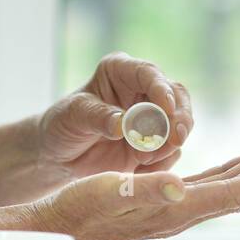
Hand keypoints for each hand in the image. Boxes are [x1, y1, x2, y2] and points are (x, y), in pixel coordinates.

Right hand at [29, 145, 239, 239]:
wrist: (54, 229)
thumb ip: (147, 189)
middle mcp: (176, 213)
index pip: (226, 195)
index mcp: (170, 209)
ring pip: (223, 189)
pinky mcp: (159, 204)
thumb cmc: (75, 208)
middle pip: (234, 191)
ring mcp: (169, 210)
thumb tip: (182, 186)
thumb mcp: (108, 191)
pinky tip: (234, 165)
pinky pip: (205, 187)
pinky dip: (226, 173)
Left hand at [35, 51, 193, 178]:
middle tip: (175, 140)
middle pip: (176, 96)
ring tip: (141, 159)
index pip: (148, 73)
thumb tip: (123, 124)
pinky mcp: (156, 144)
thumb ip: (97, 116)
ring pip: (180, 123)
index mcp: (120, 71)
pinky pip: (172, 152)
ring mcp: (152, 117)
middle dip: (179, 118)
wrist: (59, 158)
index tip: (167, 108)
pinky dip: (163, 162)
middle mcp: (141, 89)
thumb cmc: (62, 126)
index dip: (162, 89)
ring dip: (169, 144)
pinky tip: (140, 169)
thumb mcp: (72, 116)